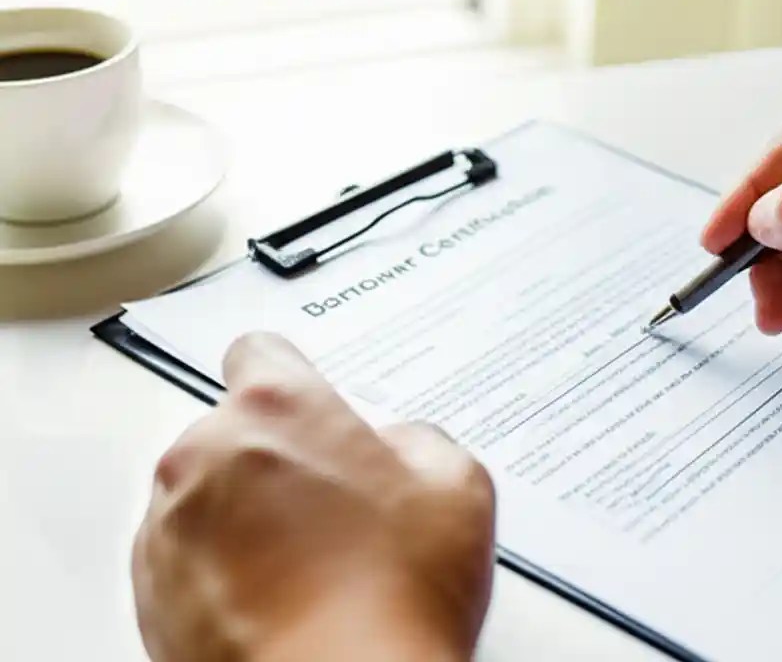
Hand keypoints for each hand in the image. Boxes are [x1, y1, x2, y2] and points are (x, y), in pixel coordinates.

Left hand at [133, 333, 494, 661]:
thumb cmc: (391, 597)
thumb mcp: (457, 486)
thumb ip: (418, 439)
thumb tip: (399, 447)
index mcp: (277, 409)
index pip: (261, 352)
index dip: (293, 379)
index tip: (306, 403)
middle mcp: (206, 455)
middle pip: (234, 433)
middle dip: (279, 461)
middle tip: (338, 509)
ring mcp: (170, 526)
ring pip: (206, 498)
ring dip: (246, 518)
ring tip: (315, 569)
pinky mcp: (151, 593)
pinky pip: (186, 561)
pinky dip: (222, 573)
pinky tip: (283, 603)